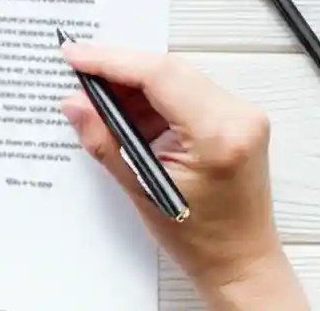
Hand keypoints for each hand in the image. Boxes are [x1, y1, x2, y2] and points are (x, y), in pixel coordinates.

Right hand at [60, 45, 308, 310]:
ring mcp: (243, 115)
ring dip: (136, 83)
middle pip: (168, 68)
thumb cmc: (202, 240)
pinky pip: (189, 89)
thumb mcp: (142, 190)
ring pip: (177, 75)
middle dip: (119, 69)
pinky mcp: (238, 118)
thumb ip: (105, 141)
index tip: (77, 56)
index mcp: (218, 136)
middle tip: (80, 76)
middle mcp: (238, 118)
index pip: (158, 76)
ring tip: (101, 102)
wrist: (241, 262)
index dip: (111, 61)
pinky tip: (131, 112)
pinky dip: (155, 96)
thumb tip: (76, 104)